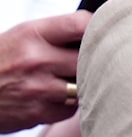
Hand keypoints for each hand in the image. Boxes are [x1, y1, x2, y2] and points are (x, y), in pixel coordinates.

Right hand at [0, 11, 89, 132]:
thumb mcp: (22, 36)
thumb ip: (57, 33)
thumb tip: (98, 31)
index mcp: (32, 35)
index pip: (81, 24)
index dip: (100, 26)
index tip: (105, 32)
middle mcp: (36, 60)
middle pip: (90, 57)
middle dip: (94, 59)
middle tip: (93, 60)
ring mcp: (38, 88)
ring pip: (83, 84)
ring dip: (82, 83)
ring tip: (71, 79)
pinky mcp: (37, 112)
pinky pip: (70, 109)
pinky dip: (68, 104)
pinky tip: (56, 97)